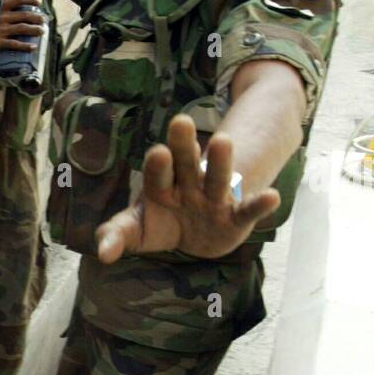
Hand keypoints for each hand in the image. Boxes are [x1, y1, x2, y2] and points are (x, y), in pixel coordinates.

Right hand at [0, 0, 44, 56]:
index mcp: (0, 7)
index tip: (39, 2)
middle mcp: (2, 17)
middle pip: (24, 15)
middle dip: (37, 17)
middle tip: (44, 20)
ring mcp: (1, 30)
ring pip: (22, 29)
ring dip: (35, 30)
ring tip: (42, 31)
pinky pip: (15, 44)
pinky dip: (25, 46)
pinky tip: (33, 47)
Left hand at [94, 115, 280, 262]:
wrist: (197, 237)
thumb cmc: (162, 224)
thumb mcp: (137, 229)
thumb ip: (118, 235)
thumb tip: (101, 252)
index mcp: (161, 186)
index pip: (156, 174)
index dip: (157, 166)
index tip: (157, 152)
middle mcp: (188, 185)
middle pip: (185, 163)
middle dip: (183, 145)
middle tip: (180, 121)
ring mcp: (213, 199)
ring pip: (217, 179)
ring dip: (219, 162)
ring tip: (223, 140)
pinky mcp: (235, 217)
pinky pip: (248, 211)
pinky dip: (260, 205)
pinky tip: (272, 197)